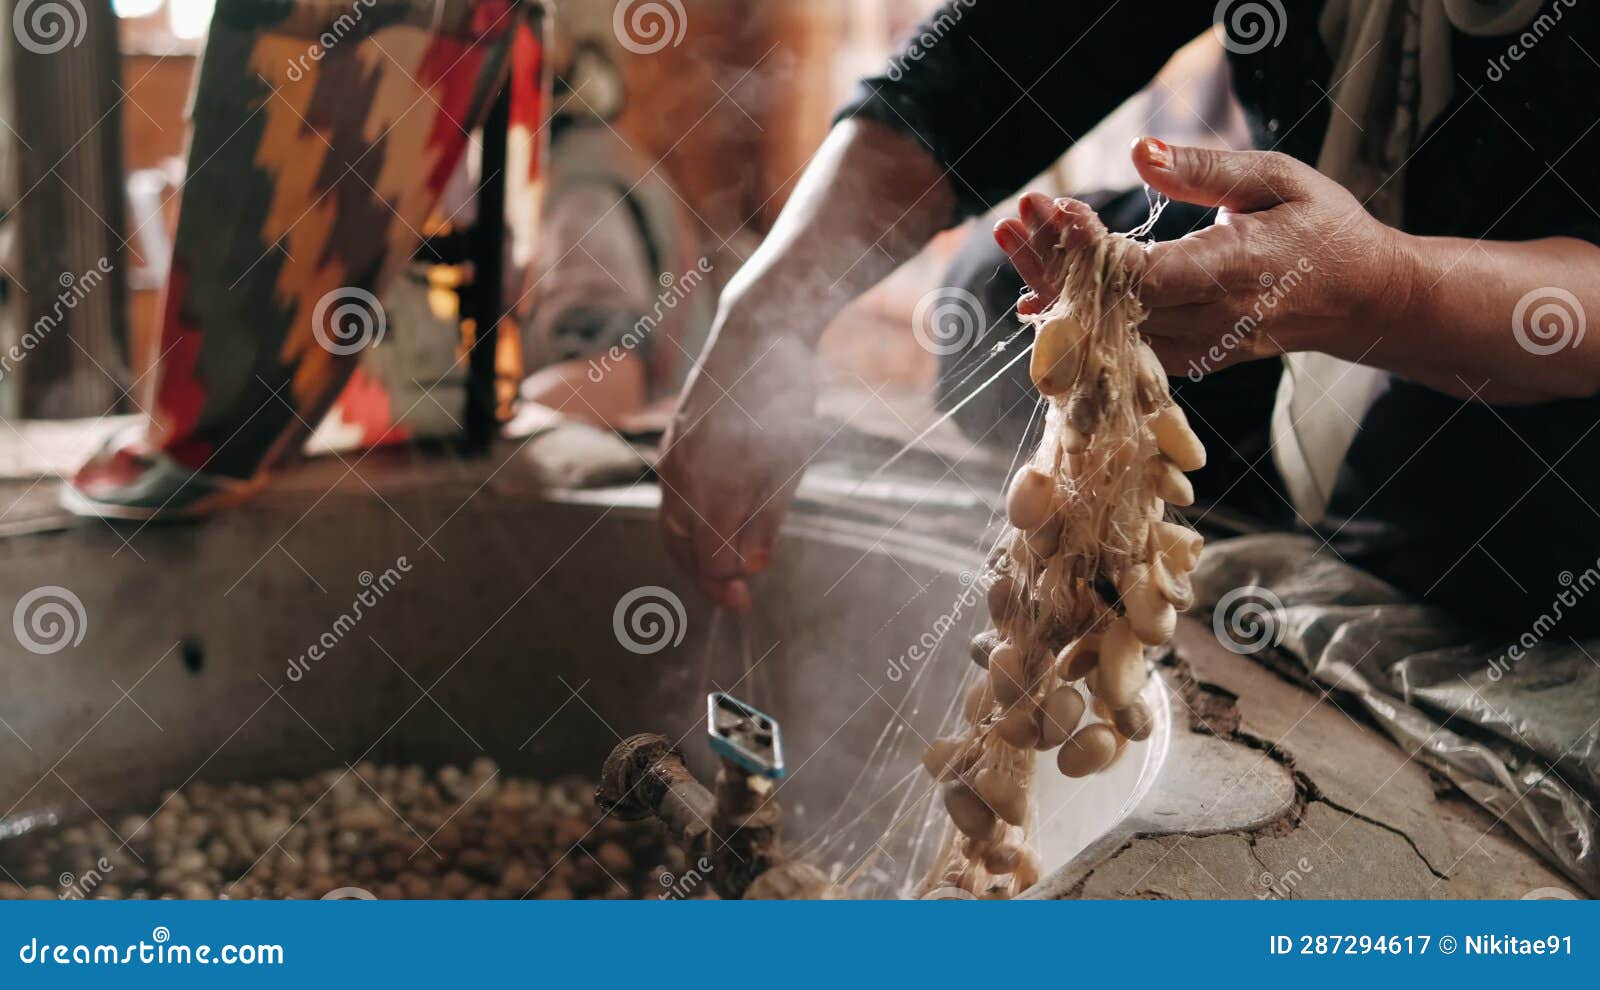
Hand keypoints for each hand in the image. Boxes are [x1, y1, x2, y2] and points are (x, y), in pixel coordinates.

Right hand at [656, 314, 815, 611]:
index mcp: (712, 489)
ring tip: (723, 568)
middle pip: (682, 550)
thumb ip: (767, 520)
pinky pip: (672, 500)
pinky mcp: (670, 444)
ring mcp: (671, 459)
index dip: (728, 583)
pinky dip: (689, 524)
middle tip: (736, 597)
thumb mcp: (788, 466)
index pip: (710, 561)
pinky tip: (714, 525)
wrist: (756, 334)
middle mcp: (681, 478)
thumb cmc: (783, 399)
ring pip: (671, 527)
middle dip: (707, 577)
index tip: (748, 595)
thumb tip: (752, 566)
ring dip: (694, 554)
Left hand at [994, 138, 1412, 375]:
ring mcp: (1198, 349)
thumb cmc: (1319, 227)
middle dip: (1054, 260)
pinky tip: (1040, 290)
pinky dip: (1078, 320)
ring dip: (1055, 287)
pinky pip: (1120, 349)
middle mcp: (1212, 319)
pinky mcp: (1188, 362)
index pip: (1144, 271)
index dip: (1090, 248)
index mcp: (1236, 270)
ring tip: (1015, 241)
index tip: (1053, 209)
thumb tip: (1138, 151)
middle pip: (1110, 304)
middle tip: (1014, 220)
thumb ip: (1204, 169)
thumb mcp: (1274, 178)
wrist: (1358, 298)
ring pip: (1107, 331)